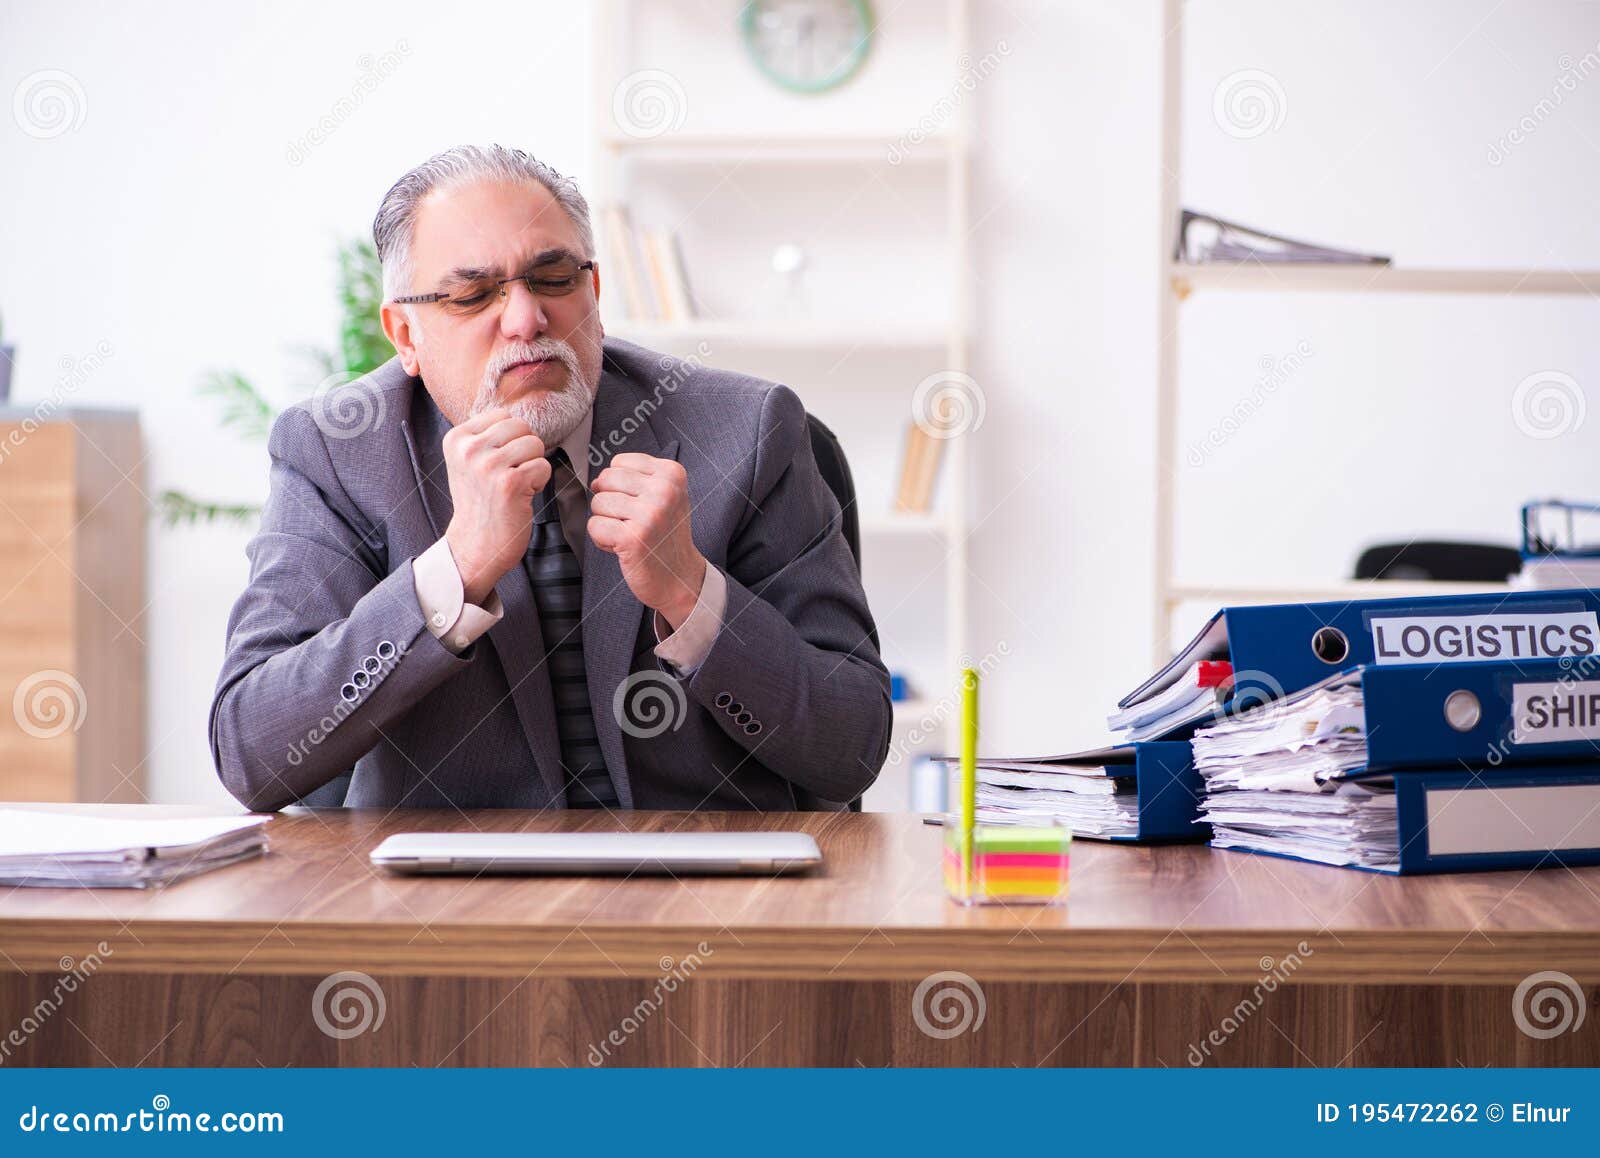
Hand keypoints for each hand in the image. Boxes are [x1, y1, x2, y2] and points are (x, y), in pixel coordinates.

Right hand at [441, 408, 550, 605]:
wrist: (475, 546)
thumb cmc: (479, 502)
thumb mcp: (469, 461)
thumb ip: (487, 434)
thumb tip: (517, 412)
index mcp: (456, 438)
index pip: (504, 415)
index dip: (510, 440)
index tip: (495, 466)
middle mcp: (469, 449)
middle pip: (522, 426)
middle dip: (525, 451)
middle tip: (508, 477)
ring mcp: (489, 465)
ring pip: (535, 444)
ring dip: (532, 466)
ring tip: (513, 486)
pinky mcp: (510, 483)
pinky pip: (543, 466)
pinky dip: (539, 483)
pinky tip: (520, 498)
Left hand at [589, 453, 706, 629]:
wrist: (679, 576)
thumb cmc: (665, 535)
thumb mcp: (664, 495)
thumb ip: (635, 478)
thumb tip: (595, 481)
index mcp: (672, 474)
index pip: (619, 463)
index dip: (622, 486)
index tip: (642, 505)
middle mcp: (664, 490)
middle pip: (605, 479)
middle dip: (611, 502)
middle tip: (634, 522)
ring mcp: (650, 514)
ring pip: (597, 502)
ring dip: (607, 522)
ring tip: (631, 534)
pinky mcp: (633, 537)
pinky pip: (594, 525)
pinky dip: (602, 540)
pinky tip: (624, 547)